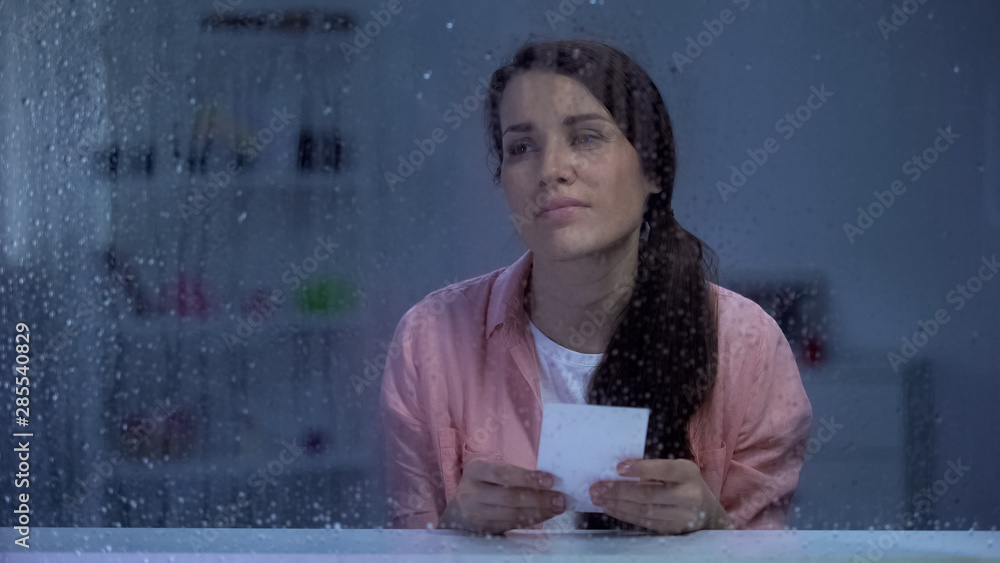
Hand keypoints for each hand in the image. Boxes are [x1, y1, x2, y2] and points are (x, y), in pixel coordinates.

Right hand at [438, 459, 567, 534]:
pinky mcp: (483, 529)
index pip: (504, 474)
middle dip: (539, 499)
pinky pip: (511, 525)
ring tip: (557, 508)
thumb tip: (548, 480)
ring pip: (512, 514)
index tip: (551, 481)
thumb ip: (512, 474)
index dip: (528, 478)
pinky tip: (545, 516)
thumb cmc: (483, 485)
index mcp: (476, 471)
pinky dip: (531, 521)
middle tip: (560, 499)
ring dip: (539, 512)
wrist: (460, 510)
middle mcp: (472, 492)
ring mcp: (476, 513)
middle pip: (510, 497)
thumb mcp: (490, 472)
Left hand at [589, 458, 731, 533]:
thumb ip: (652, 468)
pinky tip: (610, 507)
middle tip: (597, 487)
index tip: (618, 468)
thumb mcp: (675, 468)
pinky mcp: (672, 529)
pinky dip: (624, 514)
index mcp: (687, 472)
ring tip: (598, 497)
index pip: (663, 470)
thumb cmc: (683, 482)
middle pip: (648, 494)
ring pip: (643, 511)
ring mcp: (682, 516)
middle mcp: (688, 495)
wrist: (706, 509)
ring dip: (616, 504)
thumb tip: (617, 470)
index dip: (640, 469)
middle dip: (618, 491)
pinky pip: (644, 522)